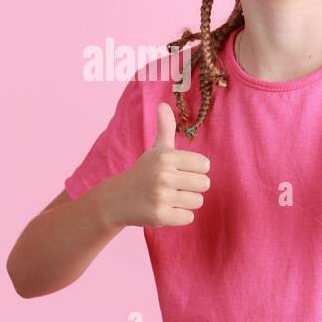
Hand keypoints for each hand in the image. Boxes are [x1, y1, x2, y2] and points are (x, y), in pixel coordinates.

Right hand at [104, 102, 210, 227]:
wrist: (117, 200)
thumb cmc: (143, 173)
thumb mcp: (155, 150)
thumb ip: (165, 128)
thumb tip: (163, 104)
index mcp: (166, 157)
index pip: (205, 165)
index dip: (194, 170)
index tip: (179, 172)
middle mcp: (164, 175)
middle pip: (204, 184)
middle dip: (192, 187)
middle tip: (174, 187)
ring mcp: (161, 196)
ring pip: (197, 201)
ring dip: (185, 202)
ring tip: (168, 198)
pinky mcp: (160, 216)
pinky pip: (188, 217)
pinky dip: (179, 216)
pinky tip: (164, 210)